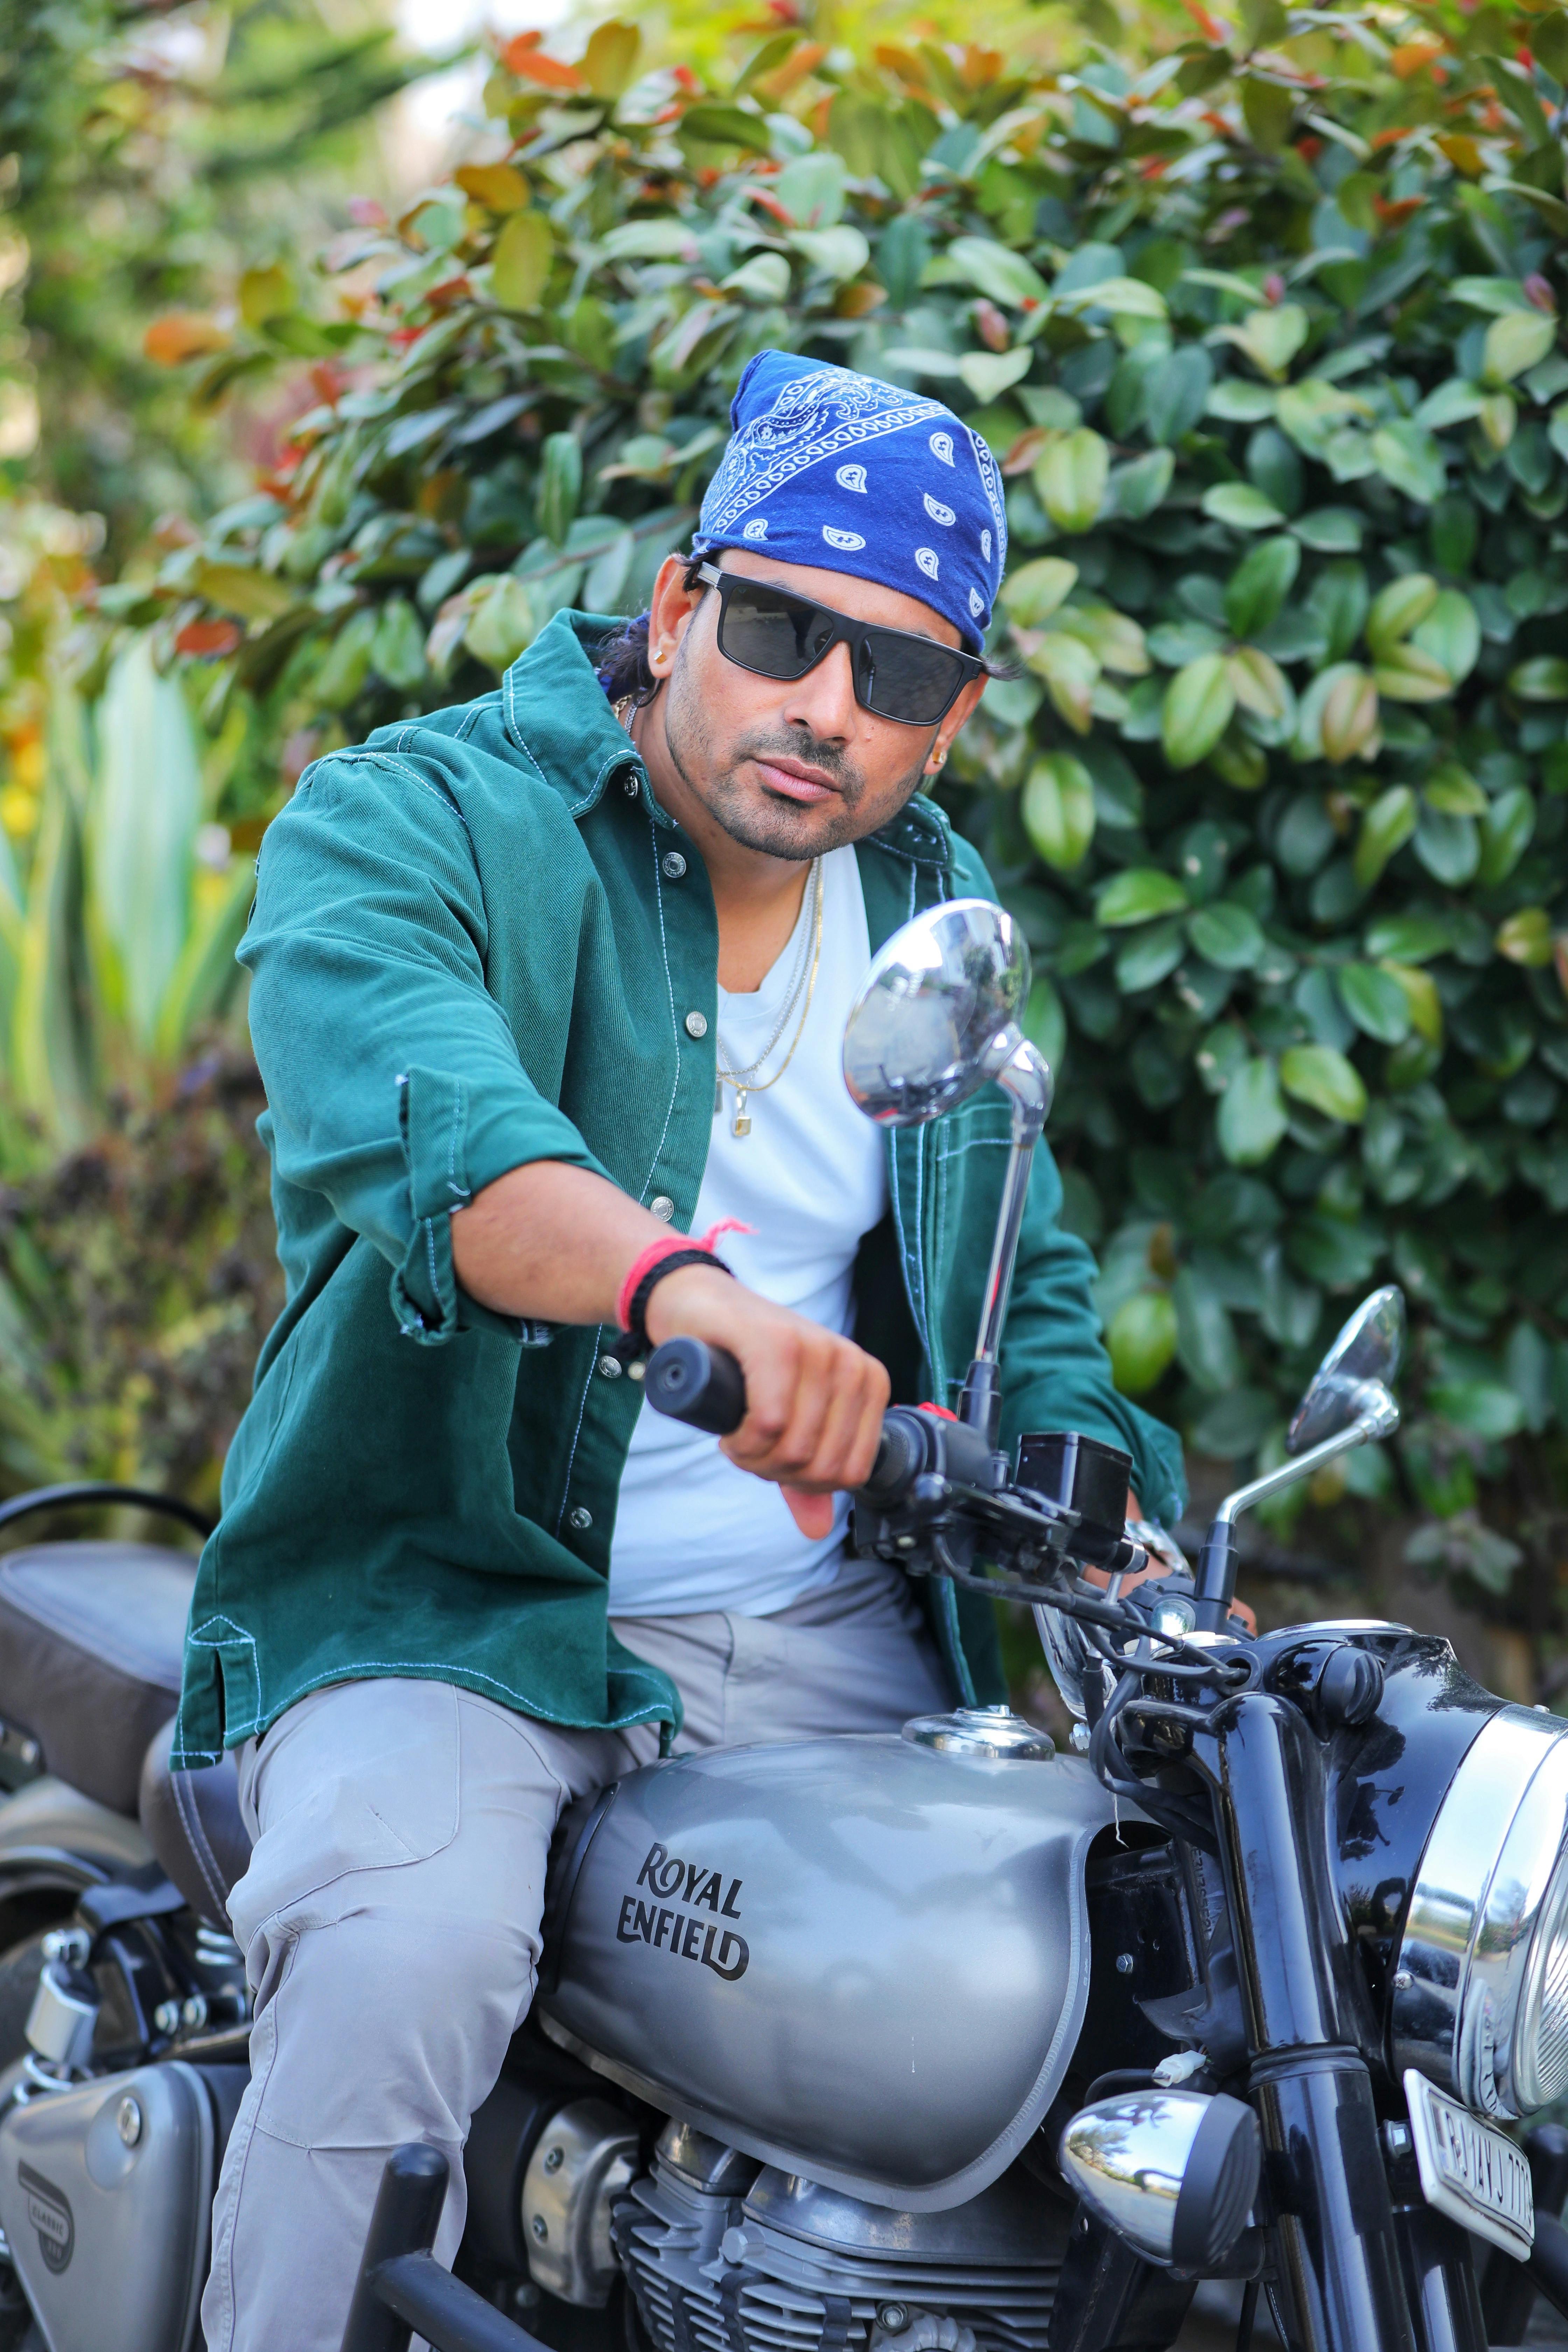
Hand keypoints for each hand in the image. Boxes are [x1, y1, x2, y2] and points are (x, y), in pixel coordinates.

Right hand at [646, 1265, 889, 1537]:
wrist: (701, 1307)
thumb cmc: (747, 1362)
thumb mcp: (785, 1420)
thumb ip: (804, 1475)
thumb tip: (818, 1529)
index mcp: (868, 1382)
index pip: (852, 1473)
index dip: (806, 1484)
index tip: (773, 1461)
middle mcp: (850, 1363)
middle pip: (821, 1466)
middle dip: (775, 1473)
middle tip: (747, 1450)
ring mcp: (817, 1349)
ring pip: (795, 1448)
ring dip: (754, 1459)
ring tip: (737, 1438)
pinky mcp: (776, 1342)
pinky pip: (770, 1421)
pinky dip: (744, 1441)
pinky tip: (730, 1431)